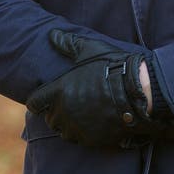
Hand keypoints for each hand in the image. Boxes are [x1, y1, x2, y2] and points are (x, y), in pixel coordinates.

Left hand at [26, 30, 161, 146]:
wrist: (138, 93)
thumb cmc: (113, 68)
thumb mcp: (90, 50)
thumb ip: (68, 44)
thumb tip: (51, 34)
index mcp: (60, 91)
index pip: (35, 103)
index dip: (39, 100)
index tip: (46, 97)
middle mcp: (64, 112)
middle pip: (49, 118)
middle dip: (55, 111)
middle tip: (68, 103)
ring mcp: (77, 128)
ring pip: (62, 131)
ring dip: (67, 124)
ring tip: (79, 115)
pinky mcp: (91, 139)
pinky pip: (79, 139)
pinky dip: (82, 133)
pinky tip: (92, 123)